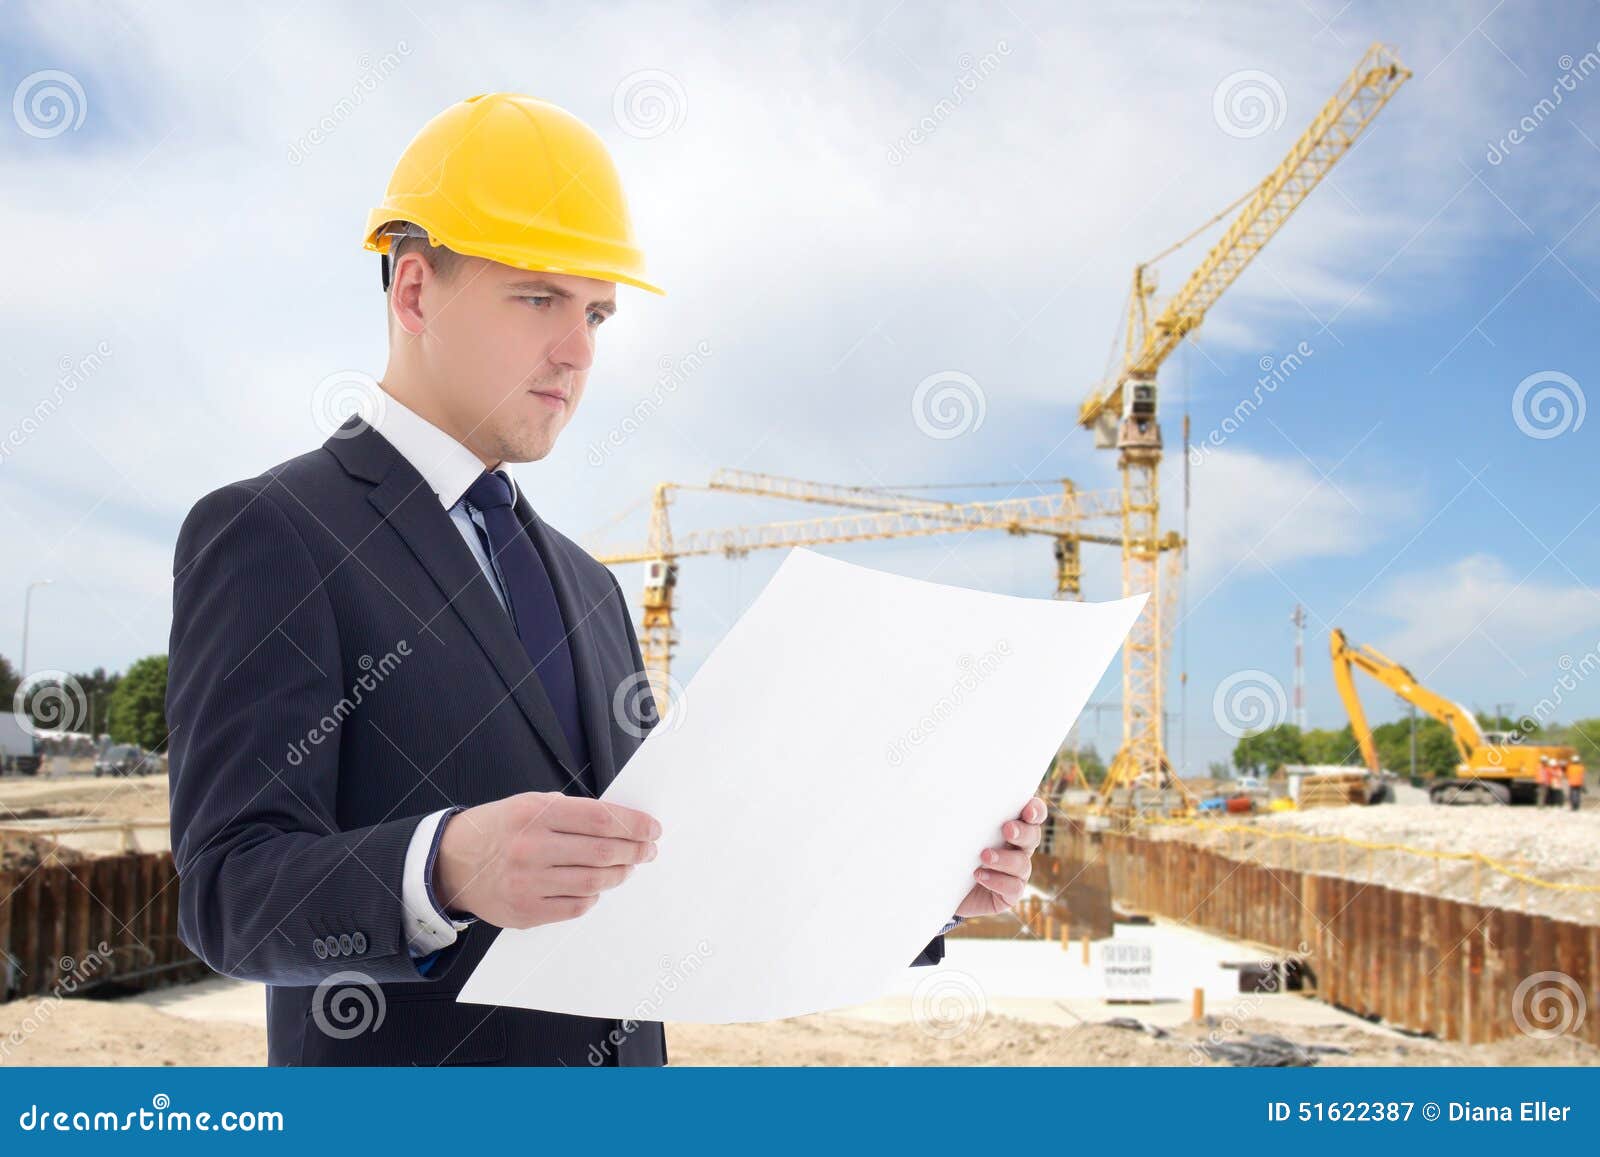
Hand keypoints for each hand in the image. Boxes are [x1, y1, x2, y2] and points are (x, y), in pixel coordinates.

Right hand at [434, 792, 659, 928]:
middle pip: (602, 852)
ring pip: (593, 882)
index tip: (653, 829)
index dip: (634, 824)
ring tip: (628, 867)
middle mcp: (531, 848)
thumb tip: (621, 824)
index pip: (601, 818)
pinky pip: (575, 907)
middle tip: (648, 850)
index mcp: (535, 814)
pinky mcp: (526, 912)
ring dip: (619, 874)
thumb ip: (571, 812)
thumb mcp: (529, 803)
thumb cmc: (500, 829)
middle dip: (635, 851)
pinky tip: (597, 888)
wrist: (453, 862)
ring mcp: (528, 883)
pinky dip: (593, 897)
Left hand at [953, 795, 1044, 918]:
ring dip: (1005, 859)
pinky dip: (998, 881)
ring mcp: (1015, 873)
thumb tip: (941, 783)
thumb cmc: (948, 848)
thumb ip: (958, 811)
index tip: (1027, 809)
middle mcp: (1017, 848)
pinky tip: (980, 876)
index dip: (1035, 810)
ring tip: (983, 855)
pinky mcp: (1008, 894)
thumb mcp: (952, 828)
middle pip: (1032, 836)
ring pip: (1022, 864)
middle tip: (1007, 829)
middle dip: (1022, 832)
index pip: (1032, 814)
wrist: (940, 887)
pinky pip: (1013, 888)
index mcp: (1010, 826)